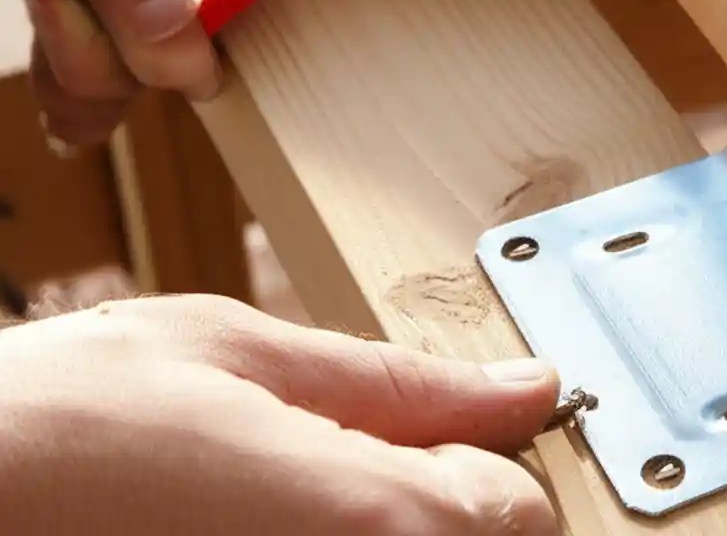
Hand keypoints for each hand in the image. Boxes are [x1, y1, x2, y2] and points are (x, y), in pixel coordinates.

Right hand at [0, 294, 559, 534]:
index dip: (475, 453)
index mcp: (377, 526)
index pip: (523, 510)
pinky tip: (239, 522)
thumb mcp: (240, 354)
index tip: (418, 428)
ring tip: (257, 500)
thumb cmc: (55, 427)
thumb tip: (524, 384)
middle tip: (315, 463)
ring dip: (368, 528)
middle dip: (427, 497)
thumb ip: (401, 382)